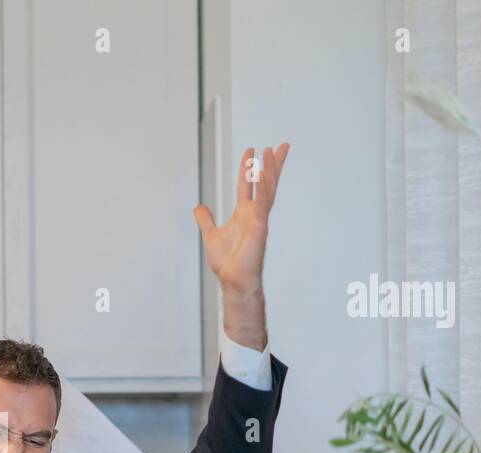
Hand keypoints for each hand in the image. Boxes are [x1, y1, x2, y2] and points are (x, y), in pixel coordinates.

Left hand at [194, 144, 287, 351]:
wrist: (233, 279)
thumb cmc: (227, 262)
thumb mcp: (210, 235)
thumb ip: (206, 219)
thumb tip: (198, 207)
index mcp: (244, 213)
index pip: (248, 185)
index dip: (249, 168)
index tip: (253, 150)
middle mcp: (254, 213)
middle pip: (266, 183)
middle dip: (273, 164)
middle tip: (282, 145)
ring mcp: (259, 219)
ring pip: (267, 189)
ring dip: (270, 170)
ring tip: (273, 151)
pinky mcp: (260, 226)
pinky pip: (262, 203)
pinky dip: (264, 188)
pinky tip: (265, 173)